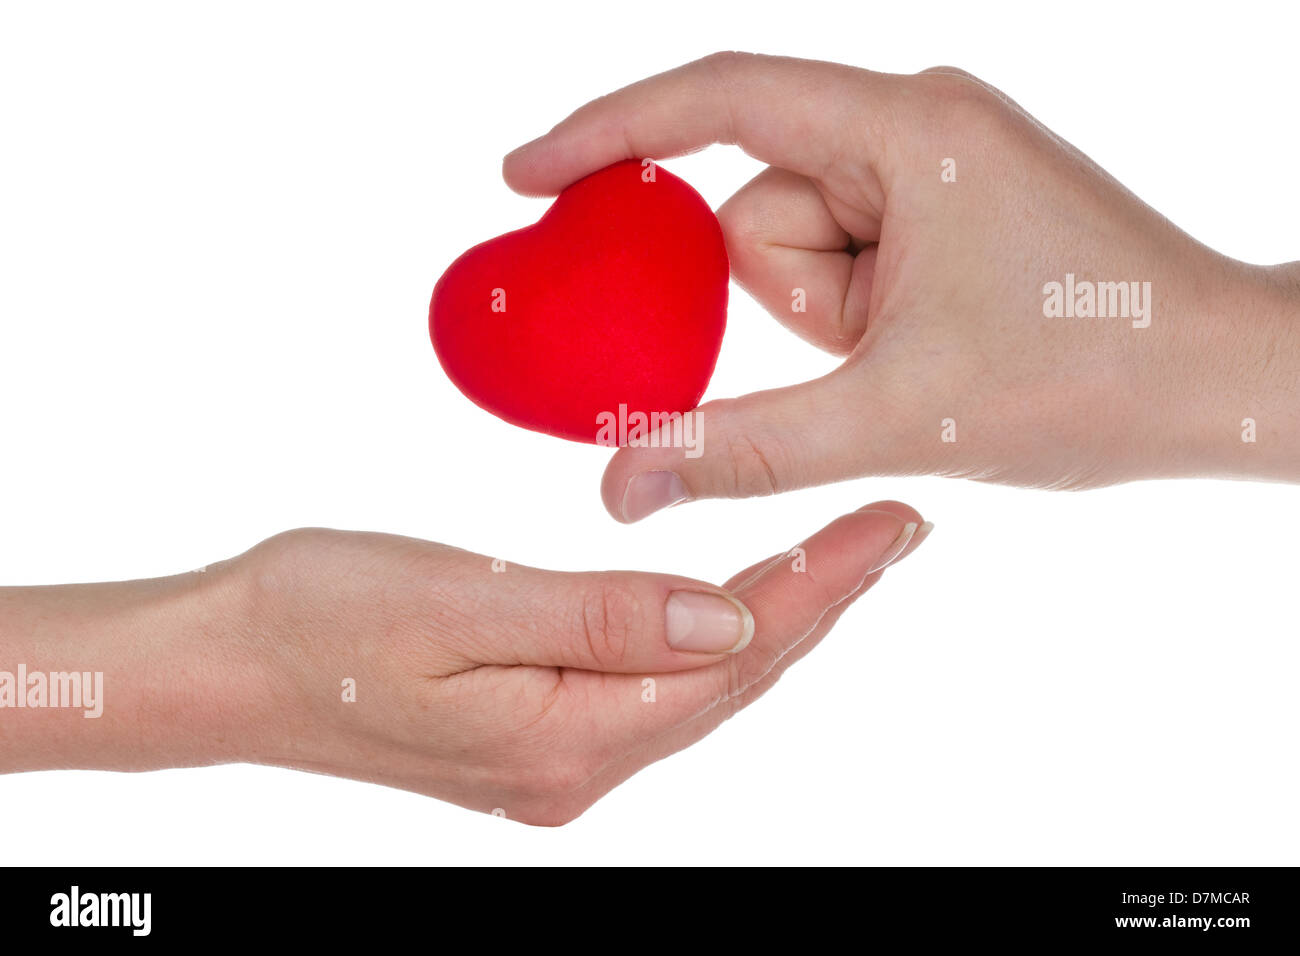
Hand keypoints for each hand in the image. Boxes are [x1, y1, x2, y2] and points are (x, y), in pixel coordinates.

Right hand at [0, 503, 927, 824]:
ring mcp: (555, 756)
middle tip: (894, 528)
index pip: (730, 658)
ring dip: (772, 617)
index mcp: (565, 739)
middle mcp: (575, 765)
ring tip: (838, 554)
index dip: (818, 587)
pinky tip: (728, 600)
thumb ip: (598, 616)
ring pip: (697, 683)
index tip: (890, 526)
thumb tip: (726, 612)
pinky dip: (703, 633)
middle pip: (730, 677)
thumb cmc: (319, 620)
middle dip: (817, 599)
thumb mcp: (457, 603)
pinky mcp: (534, 732)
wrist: (225, 666)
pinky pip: (650, 685)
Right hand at [504, 53, 1299, 520]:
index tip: (522, 177)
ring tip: (917, 359)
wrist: (1222, 386)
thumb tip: (621, 482)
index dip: (606, 132)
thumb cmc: (1091, 375)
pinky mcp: (940, 210)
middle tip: (872, 358)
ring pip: (796, 251)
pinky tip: (924, 352)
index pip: (718, 97)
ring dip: (829, 328)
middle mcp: (912, 126)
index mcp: (904, 129)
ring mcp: (929, 168)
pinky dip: (853, 325)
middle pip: (757, 209)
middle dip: (788, 307)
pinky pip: (841, 265)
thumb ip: (743, 445)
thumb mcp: (895, 416)